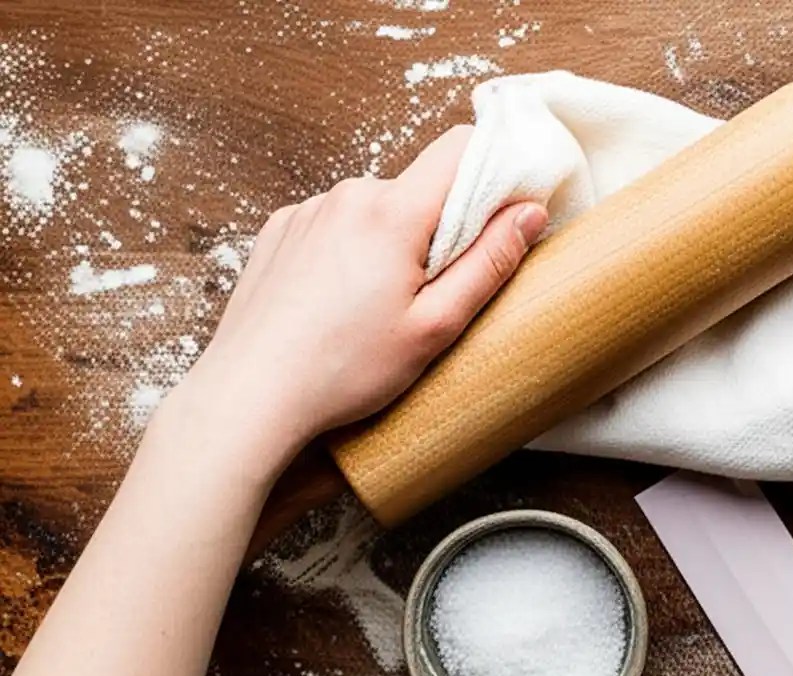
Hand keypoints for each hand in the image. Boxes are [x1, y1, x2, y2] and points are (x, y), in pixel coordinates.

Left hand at [177, 126, 547, 448]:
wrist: (248, 396)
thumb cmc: (344, 371)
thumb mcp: (435, 326)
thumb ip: (490, 262)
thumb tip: (529, 213)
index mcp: (392, 213)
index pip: (461, 148)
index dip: (495, 169)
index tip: (506, 212)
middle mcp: (348, 195)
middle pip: (421, 185)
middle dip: (442, 226)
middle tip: (436, 291)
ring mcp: (308, 209)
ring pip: (379, 207)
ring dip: (395, 241)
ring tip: (378, 306)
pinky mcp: (281, 228)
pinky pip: (338, 222)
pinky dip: (353, 249)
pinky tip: (341, 301)